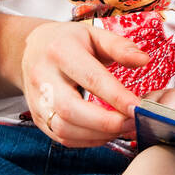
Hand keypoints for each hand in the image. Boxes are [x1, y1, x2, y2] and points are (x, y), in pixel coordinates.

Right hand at [21, 19, 149, 146]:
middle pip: (70, 109)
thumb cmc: (68, 41)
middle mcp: (43, 77)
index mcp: (60, 51)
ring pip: (64, 128)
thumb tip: (144, 59)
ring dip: (98, 134)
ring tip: (123, 127)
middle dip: (105, 122)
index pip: (90, 78)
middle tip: (133, 122)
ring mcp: (38, 101)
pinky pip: (62, 138)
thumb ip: (119, 46)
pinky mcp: (38, 118)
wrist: (30, 50)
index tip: (138, 107)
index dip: (116, 96)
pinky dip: (88, 140)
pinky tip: (106, 133)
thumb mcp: (94, 34)